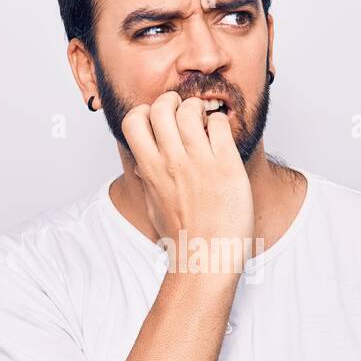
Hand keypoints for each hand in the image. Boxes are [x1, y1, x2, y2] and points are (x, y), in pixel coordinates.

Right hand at [121, 91, 254, 273]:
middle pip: (161, 106)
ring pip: (191, 109)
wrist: (208, 258)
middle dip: (172, 102)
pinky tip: (221, 139)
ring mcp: (199, 162)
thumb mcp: (154, 207)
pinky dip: (219, 124)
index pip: (134, 120)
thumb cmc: (184, 237)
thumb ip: (148, 182)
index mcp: (151, 170)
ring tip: (205, 125)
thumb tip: (142, 168)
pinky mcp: (226, 165)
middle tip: (184, 113)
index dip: (146, 112)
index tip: (158, 121)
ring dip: (197, 110)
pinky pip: (219, 124)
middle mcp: (172, 162)